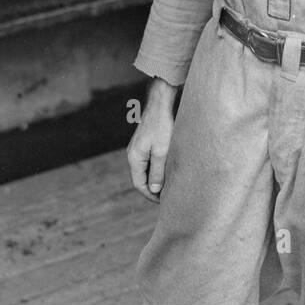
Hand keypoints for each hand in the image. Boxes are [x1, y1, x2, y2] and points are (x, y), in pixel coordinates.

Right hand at [127, 78, 176, 202]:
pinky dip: (158, 168)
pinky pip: (149, 160)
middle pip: (142, 178)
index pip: (139, 184)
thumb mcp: (162, 151)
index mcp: (135, 158)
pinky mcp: (146, 142)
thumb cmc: (162, 126)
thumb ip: (158, 172)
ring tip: (171, 184)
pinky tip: (169, 168)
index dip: (151, 195)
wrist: (161, 103)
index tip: (164, 201)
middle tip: (169, 195)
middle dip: (154, 188)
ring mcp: (139, 148)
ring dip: (156, 178)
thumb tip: (154, 190)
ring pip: (146, 169)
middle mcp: (133, 154)